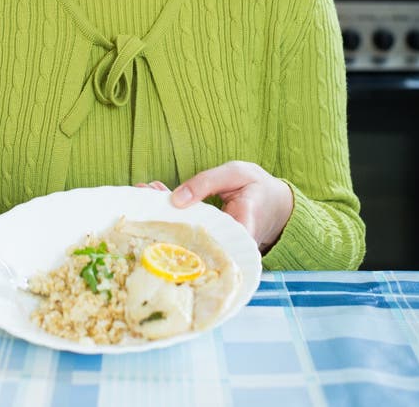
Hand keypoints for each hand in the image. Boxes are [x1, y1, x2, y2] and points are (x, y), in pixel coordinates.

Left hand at [137, 161, 293, 252]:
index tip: (159, 224)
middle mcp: (228, 245)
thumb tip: (175, 199)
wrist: (276, 203)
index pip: (210, 241)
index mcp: (241, 229)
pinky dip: (172, 212)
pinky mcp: (211, 239)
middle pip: (190, 240)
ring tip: (143, 193)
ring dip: (163, 213)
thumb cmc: (258, 186)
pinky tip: (155, 197)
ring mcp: (219, 244)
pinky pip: (189, 227)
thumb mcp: (236, 173)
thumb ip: (207, 183)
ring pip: (186, 234)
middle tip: (142, 198)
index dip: (181, 237)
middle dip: (163, 220)